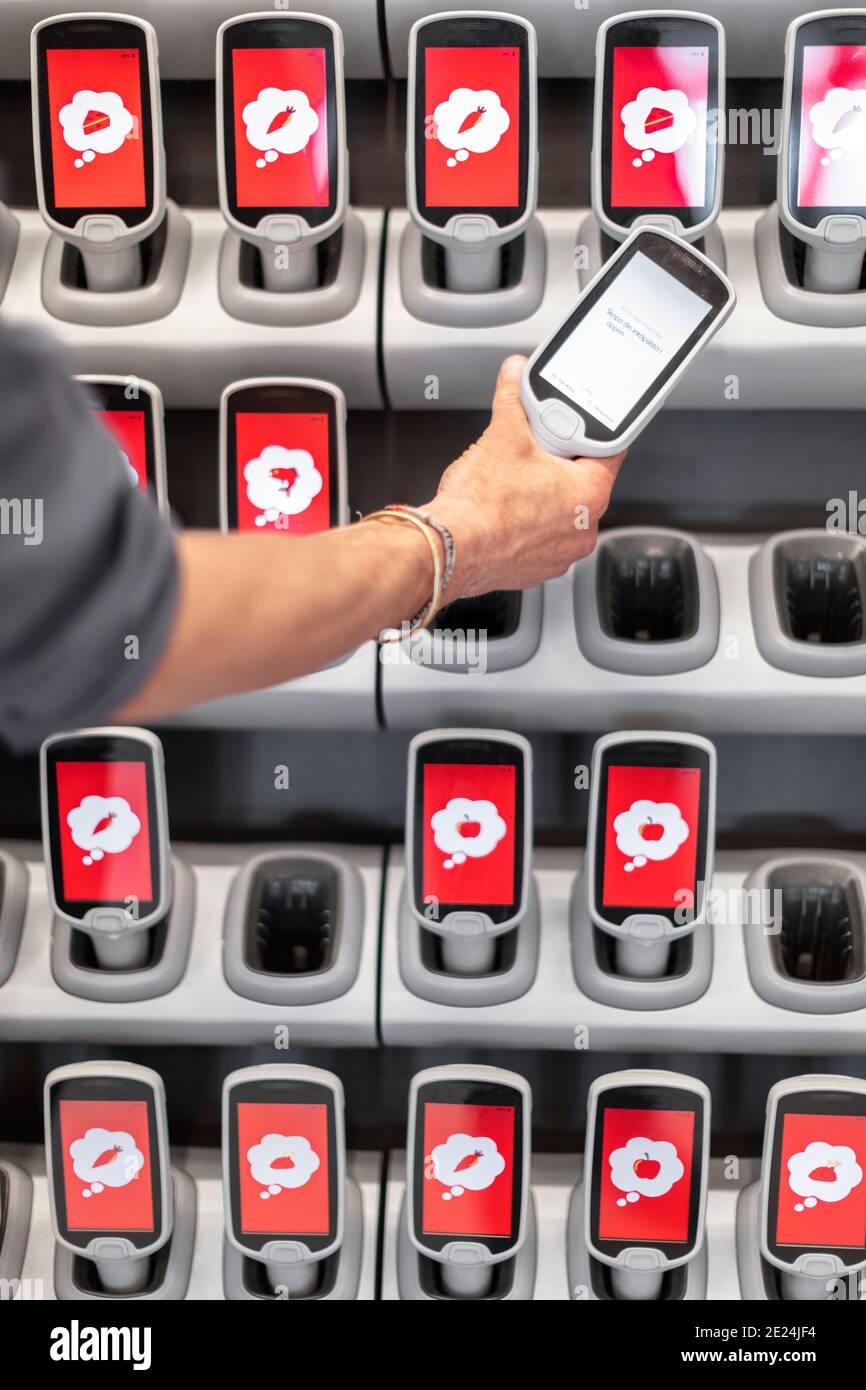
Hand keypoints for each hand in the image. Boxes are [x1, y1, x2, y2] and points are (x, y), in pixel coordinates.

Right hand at [425, 355, 624, 597]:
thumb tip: (514, 376)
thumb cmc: (480, 505)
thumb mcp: (502, 434)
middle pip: (582, 484)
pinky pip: (540, 540)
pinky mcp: (537, 569)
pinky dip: (527, 526)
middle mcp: (583, 530)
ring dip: (544, 499)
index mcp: (590, 494)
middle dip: (560, 466)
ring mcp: (561, 555)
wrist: (449, 548)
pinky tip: (504, 513)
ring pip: (561, 515)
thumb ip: (513, 398)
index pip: (609, 451)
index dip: (589, 433)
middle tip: (533, 454)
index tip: (576, 428)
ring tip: (514, 487)